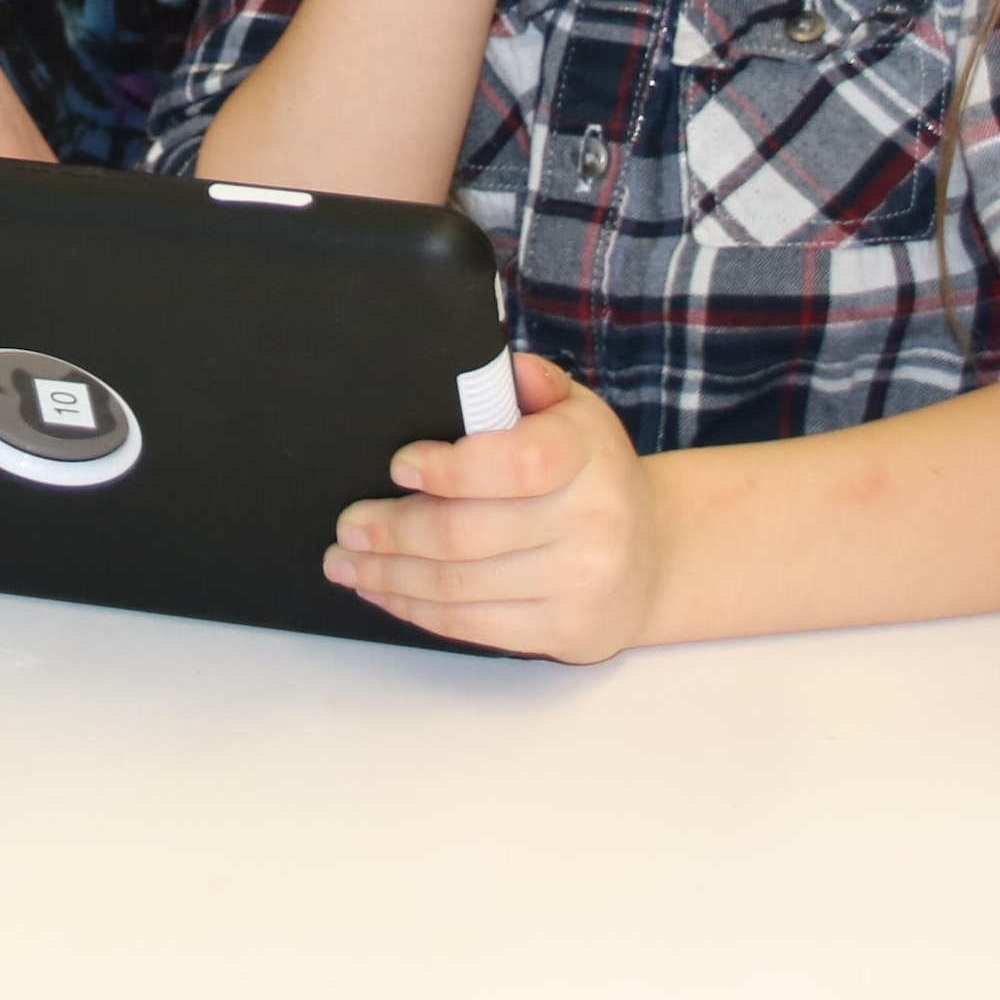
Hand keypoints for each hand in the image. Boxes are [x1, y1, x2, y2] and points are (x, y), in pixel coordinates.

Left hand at [323, 354, 661, 660]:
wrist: (652, 558)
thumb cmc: (592, 475)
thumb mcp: (576, 415)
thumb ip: (535, 387)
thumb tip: (502, 368)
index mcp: (589, 453)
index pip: (517, 463)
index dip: (450, 469)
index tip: (400, 466)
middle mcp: (592, 521)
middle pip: (466, 534)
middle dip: (392, 530)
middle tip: (349, 524)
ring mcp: (579, 583)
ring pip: (458, 584)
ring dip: (388, 575)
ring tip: (347, 562)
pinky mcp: (562, 630)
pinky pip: (471, 625)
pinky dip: (417, 609)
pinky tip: (386, 592)